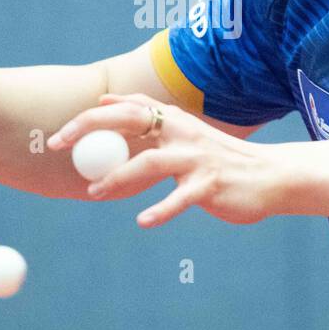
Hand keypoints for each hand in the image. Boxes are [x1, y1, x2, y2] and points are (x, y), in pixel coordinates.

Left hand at [46, 92, 286, 227]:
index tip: (61, 133)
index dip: (91, 116)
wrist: (271, 176)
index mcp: (173, 120)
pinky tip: (144, 221)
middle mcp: (181, 132)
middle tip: (57, 146)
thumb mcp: (186, 141)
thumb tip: (113, 129)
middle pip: (128, 122)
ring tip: (93, 192)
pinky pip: (179, 199)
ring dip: (116, 177)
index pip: (127, 108)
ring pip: (148, 162)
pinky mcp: (210, 184)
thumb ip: (154, 134)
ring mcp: (195, 158)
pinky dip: (160, 210)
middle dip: (89, 129)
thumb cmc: (221, 163)